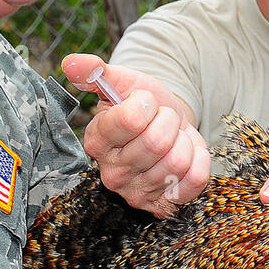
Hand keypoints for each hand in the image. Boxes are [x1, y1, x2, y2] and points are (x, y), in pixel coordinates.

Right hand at [63, 54, 209, 216]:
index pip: (130, 119)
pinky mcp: (163, 205)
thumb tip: (70, 62)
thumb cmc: (143, 105)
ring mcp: (137, 193)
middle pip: (157, 141)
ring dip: (184, 140)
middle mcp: (112, 173)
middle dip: (168, 120)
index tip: (145, 102)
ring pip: (178, 161)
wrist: (168, 126)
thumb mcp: (121, 82)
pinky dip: (199, 160)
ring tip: (173, 138)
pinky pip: (195, 180)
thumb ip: (95, 72)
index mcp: (96, 141)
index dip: (147, 103)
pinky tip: (187, 154)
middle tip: (163, 120)